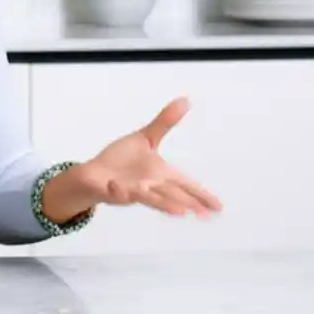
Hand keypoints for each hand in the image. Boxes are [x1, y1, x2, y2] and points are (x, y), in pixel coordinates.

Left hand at [42, 97, 222, 222]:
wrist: (94, 173)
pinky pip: (114, 192)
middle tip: (202, 214)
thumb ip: (165, 122)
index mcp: (160, 174)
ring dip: (162, 203)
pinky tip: (118, 187)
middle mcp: (149, 185)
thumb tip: (186, 100)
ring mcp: (130, 190)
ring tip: (179, 212)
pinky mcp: (110, 191)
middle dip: (186, 202)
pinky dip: (118, 191)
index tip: (219, 208)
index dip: (202, 196)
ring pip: (147, 197)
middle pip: (171, 194)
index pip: (185, 185)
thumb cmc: (123, 159)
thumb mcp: (146, 138)